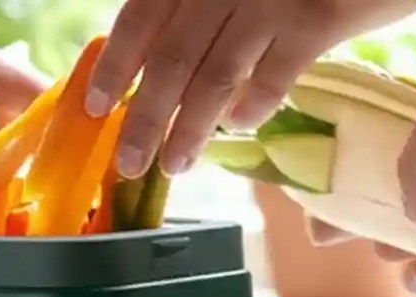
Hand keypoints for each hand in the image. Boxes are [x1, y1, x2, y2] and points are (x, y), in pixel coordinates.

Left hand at [86, 0, 415, 179]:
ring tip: (176, 162)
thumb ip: (203, 1)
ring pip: (215, 76)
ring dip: (190, 129)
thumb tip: (160, 58)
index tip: (94, 106)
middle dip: (144, 117)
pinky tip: (242, 124)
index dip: (115, 64)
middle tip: (128, 161)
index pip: (140, 15)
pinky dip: (253, 108)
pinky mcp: (321, 18)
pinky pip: (273, 78)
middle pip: (171, 57)